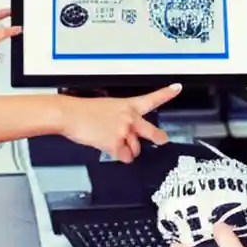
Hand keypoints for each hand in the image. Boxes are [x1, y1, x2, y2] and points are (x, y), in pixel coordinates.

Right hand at [58, 84, 181, 161]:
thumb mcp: (107, 107)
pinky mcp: (116, 144)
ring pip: (136, 149)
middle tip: (163, 140)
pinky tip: (108, 148)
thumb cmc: (83, 111)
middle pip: (152, 132)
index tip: (177, 88)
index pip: (152, 98)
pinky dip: (118, 156)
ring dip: (127, 150)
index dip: (167, 94)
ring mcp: (124, 131)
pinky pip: (124, 157)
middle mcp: (130, 118)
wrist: (70, 114)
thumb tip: (124, 131)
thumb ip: (121, 118)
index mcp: (128, 105)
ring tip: (113, 142)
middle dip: (159, 138)